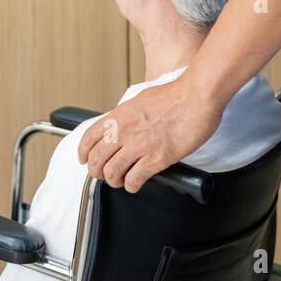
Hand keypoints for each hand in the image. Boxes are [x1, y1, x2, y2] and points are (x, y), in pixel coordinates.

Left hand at [76, 78, 222, 193]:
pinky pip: (134, 180)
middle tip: (103, 175)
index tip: (84, 160)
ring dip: (114, 181)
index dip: (83, 153)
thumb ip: (129, 114)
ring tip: (121, 180)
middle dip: (97, 172)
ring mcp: (139, 145)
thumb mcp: (142, 99)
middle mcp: (125, 130)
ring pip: (112, 173)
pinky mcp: (156, 158)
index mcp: (120, 115)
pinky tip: (136, 183)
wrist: (197, 95)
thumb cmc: (177, 94)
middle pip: (97, 160)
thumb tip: (125, 124)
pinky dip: (132, 185)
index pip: (89, 137)